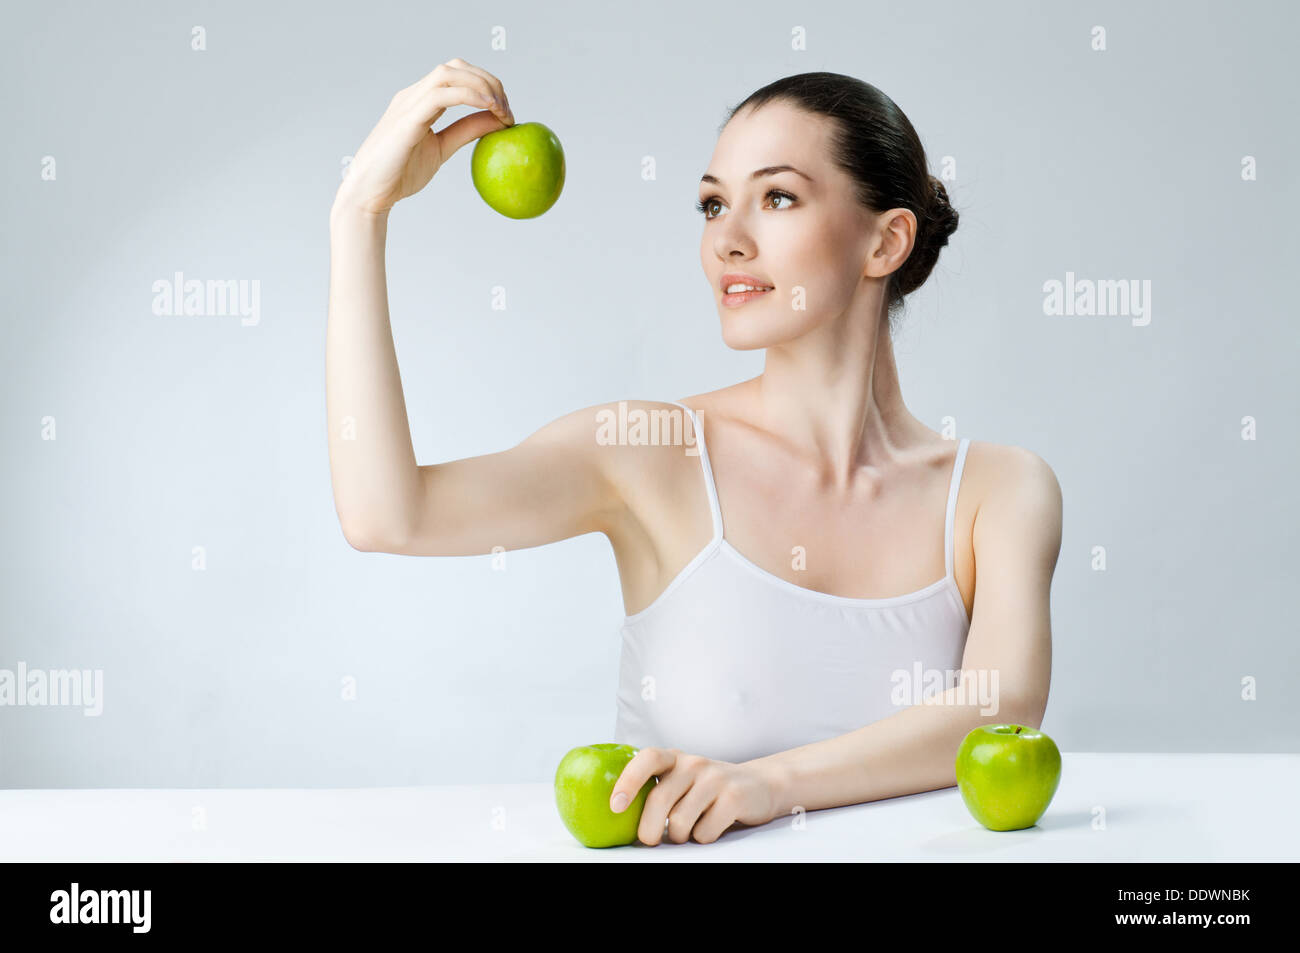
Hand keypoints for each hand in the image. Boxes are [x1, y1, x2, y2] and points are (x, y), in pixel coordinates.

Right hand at [334, 57, 514, 217]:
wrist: (368, 194)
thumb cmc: (400, 174)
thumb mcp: (441, 149)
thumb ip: (465, 131)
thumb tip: (497, 121)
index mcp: (420, 100)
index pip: (457, 75)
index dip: (486, 85)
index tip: (506, 111)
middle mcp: (413, 94)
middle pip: (456, 67)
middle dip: (488, 81)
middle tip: (508, 110)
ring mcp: (407, 103)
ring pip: (449, 73)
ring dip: (482, 85)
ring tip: (501, 109)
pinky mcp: (406, 118)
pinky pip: (441, 94)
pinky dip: (469, 95)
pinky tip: (489, 108)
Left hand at [610, 747, 780, 844]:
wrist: (759, 785)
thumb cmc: (707, 789)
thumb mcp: (681, 779)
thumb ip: (656, 789)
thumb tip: (619, 817)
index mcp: (674, 758)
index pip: (647, 759)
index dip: (628, 780)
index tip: (616, 806)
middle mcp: (693, 763)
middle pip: (659, 799)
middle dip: (648, 828)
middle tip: (649, 840)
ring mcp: (715, 779)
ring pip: (680, 821)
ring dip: (679, 836)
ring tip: (687, 831)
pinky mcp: (734, 798)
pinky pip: (704, 832)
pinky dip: (702, 838)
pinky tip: (710, 828)